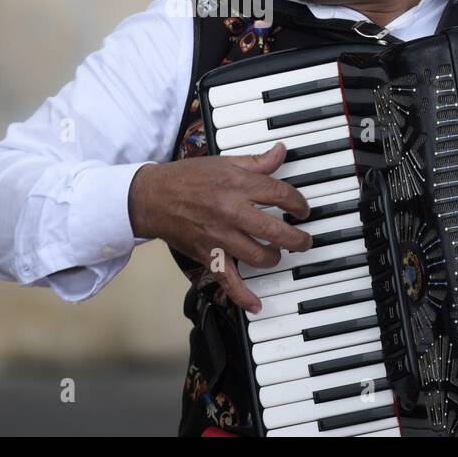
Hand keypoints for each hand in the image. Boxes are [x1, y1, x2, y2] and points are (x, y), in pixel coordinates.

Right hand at [128, 144, 312, 313]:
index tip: (302, 210)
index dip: (299, 204)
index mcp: (238, 185)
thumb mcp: (223, 162)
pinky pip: (228, 281)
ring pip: (259, 257)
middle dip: (298, 239)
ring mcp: (220, 237)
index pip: (281, 195)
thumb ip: (256, 162)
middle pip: (277, 231)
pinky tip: (256, 304)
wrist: (153, 197)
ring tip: (278, 253)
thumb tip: (281, 152)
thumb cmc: (187, 178)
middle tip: (304, 240)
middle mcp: (232, 211)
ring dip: (275, 258)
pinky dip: (243, 296)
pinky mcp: (208, 255)